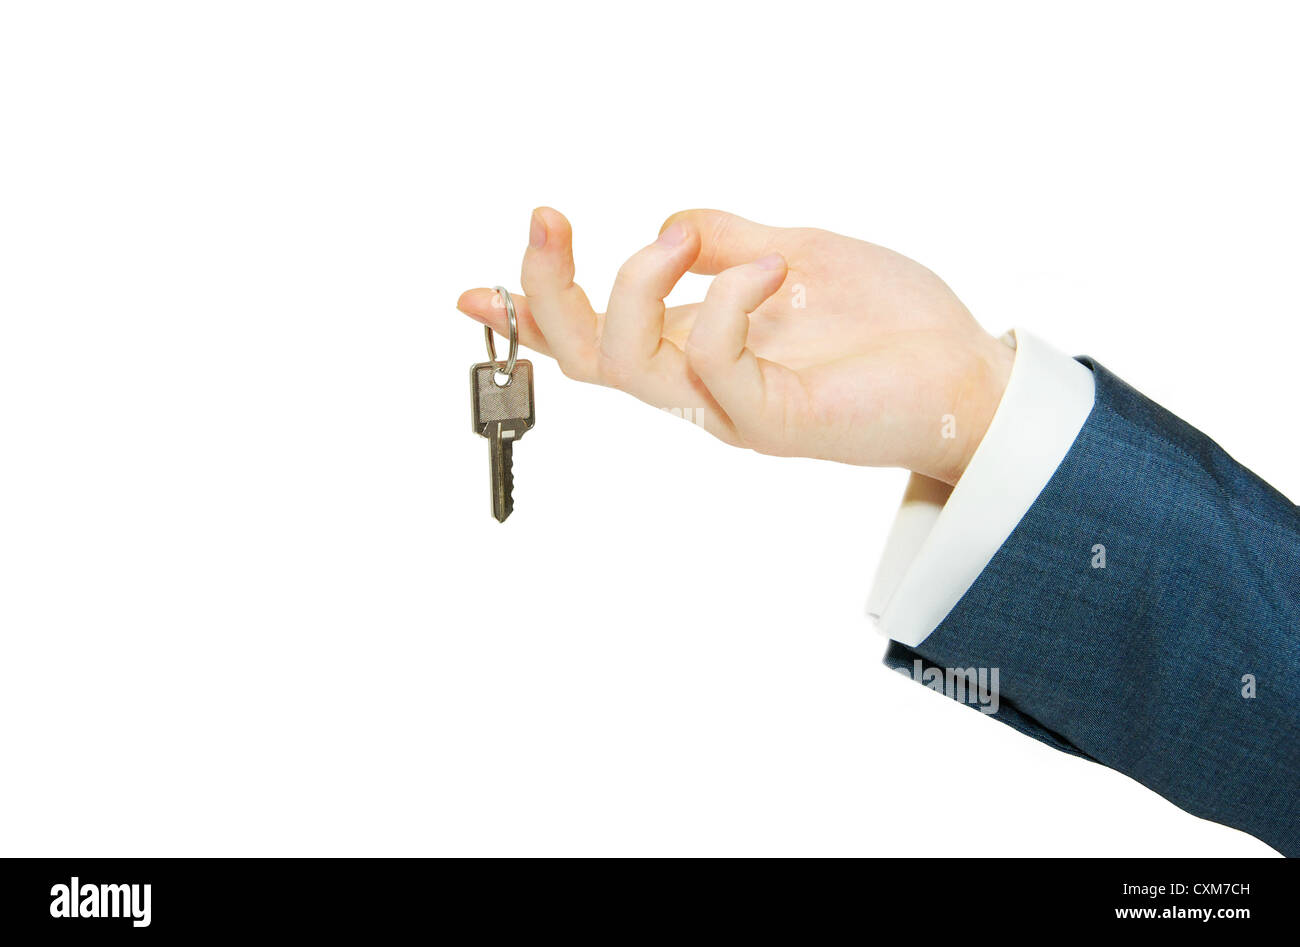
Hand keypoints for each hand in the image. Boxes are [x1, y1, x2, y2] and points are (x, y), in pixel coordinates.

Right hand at [456, 208, 1013, 484]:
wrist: (969, 375)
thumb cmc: (890, 322)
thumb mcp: (795, 253)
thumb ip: (725, 240)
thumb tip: (665, 220)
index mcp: (699, 344)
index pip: (597, 337)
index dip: (531, 312)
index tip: (470, 289)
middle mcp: (701, 383)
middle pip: (586, 357)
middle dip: (547, 290)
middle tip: (546, 217)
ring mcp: (731, 408)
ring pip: (628, 365)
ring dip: (636, 286)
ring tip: (683, 242)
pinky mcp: (772, 420)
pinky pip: (713, 369)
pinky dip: (725, 304)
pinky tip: (771, 268)